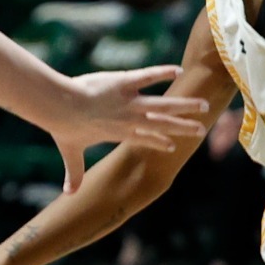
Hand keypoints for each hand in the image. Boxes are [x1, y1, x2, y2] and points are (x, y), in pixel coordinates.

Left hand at [44, 66, 209, 192]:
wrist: (60, 107)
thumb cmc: (64, 127)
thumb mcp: (71, 152)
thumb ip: (74, 172)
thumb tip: (68, 194)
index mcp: (120, 133)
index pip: (146, 139)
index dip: (159, 143)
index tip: (172, 146)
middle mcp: (131, 119)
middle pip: (163, 124)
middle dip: (183, 128)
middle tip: (201, 129)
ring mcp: (130, 101)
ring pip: (164, 105)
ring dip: (185, 105)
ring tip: (204, 105)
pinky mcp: (124, 82)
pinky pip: (149, 76)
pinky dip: (163, 72)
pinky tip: (179, 71)